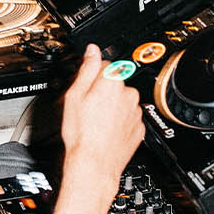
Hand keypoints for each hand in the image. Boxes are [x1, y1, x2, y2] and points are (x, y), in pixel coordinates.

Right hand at [60, 45, 143, 184]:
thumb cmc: (82, 134)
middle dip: (102, 92)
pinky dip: (119, 122)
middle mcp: (129, 94)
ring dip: (112, 107)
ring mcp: (136, 111)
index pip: (104, 65)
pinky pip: (128, 118)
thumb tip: (92, 50)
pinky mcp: (139, 128)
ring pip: (122, 101)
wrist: (94, 164)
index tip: (85, 88)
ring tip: (96, 122)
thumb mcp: (75, 96)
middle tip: (87, 108)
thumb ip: (87, 69)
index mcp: (113, 81)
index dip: (91, 76)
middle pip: (114, 84)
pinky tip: (105, 131)